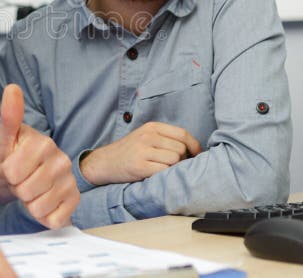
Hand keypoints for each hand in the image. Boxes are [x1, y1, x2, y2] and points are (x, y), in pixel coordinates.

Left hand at [0, 84, 79, 228]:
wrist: (23, 171)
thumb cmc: (12, 156)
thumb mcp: (4, 138)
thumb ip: (9, 115)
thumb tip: (11, 89)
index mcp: (44, 144)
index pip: (11, 173)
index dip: (6, 174)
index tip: (11, 166)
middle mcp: (62, 161)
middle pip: (24, 191)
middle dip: (17, 188)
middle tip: (20, 179)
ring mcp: (69, 181)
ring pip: (37, 207)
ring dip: (28, 203)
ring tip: (30, 188)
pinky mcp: (74, 200)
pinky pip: (53, 219)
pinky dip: (43, 215)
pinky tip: (42, 200)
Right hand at [80, 121, 201, 185]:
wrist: (104, 162)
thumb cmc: (129, 151)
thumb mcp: (145, 136)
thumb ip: (165, 138)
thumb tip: (193, 150)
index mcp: (152, 127)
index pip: (182, 134)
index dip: (194, 146)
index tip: (197, 155)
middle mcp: (148, 136)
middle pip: (181, 149)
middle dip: (183, 159)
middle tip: (174, 165)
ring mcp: (143, 151)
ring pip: (174, 160)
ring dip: (174, 168)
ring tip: (163, 170)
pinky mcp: (139, 166)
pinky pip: (163, 171)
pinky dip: (164, 175)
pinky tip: (156, 175)